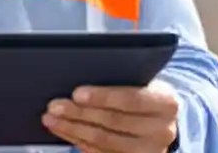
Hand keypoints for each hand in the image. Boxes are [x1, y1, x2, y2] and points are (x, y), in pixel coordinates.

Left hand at [42, 79, 178, 152]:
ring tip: (51, 119)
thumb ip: (120, 76)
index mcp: (166, 103)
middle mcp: (163, 130)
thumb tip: (82, 73)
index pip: (132, 99)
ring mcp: (150, 151)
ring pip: (104, 141)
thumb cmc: (143, 92)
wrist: (160, 119)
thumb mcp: (142, 80)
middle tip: (54, 106)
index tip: (76, 93)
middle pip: (114, 122)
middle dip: (79, 113)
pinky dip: (78, 140)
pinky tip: (63, 130)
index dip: (102, 96)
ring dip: (73, 129)